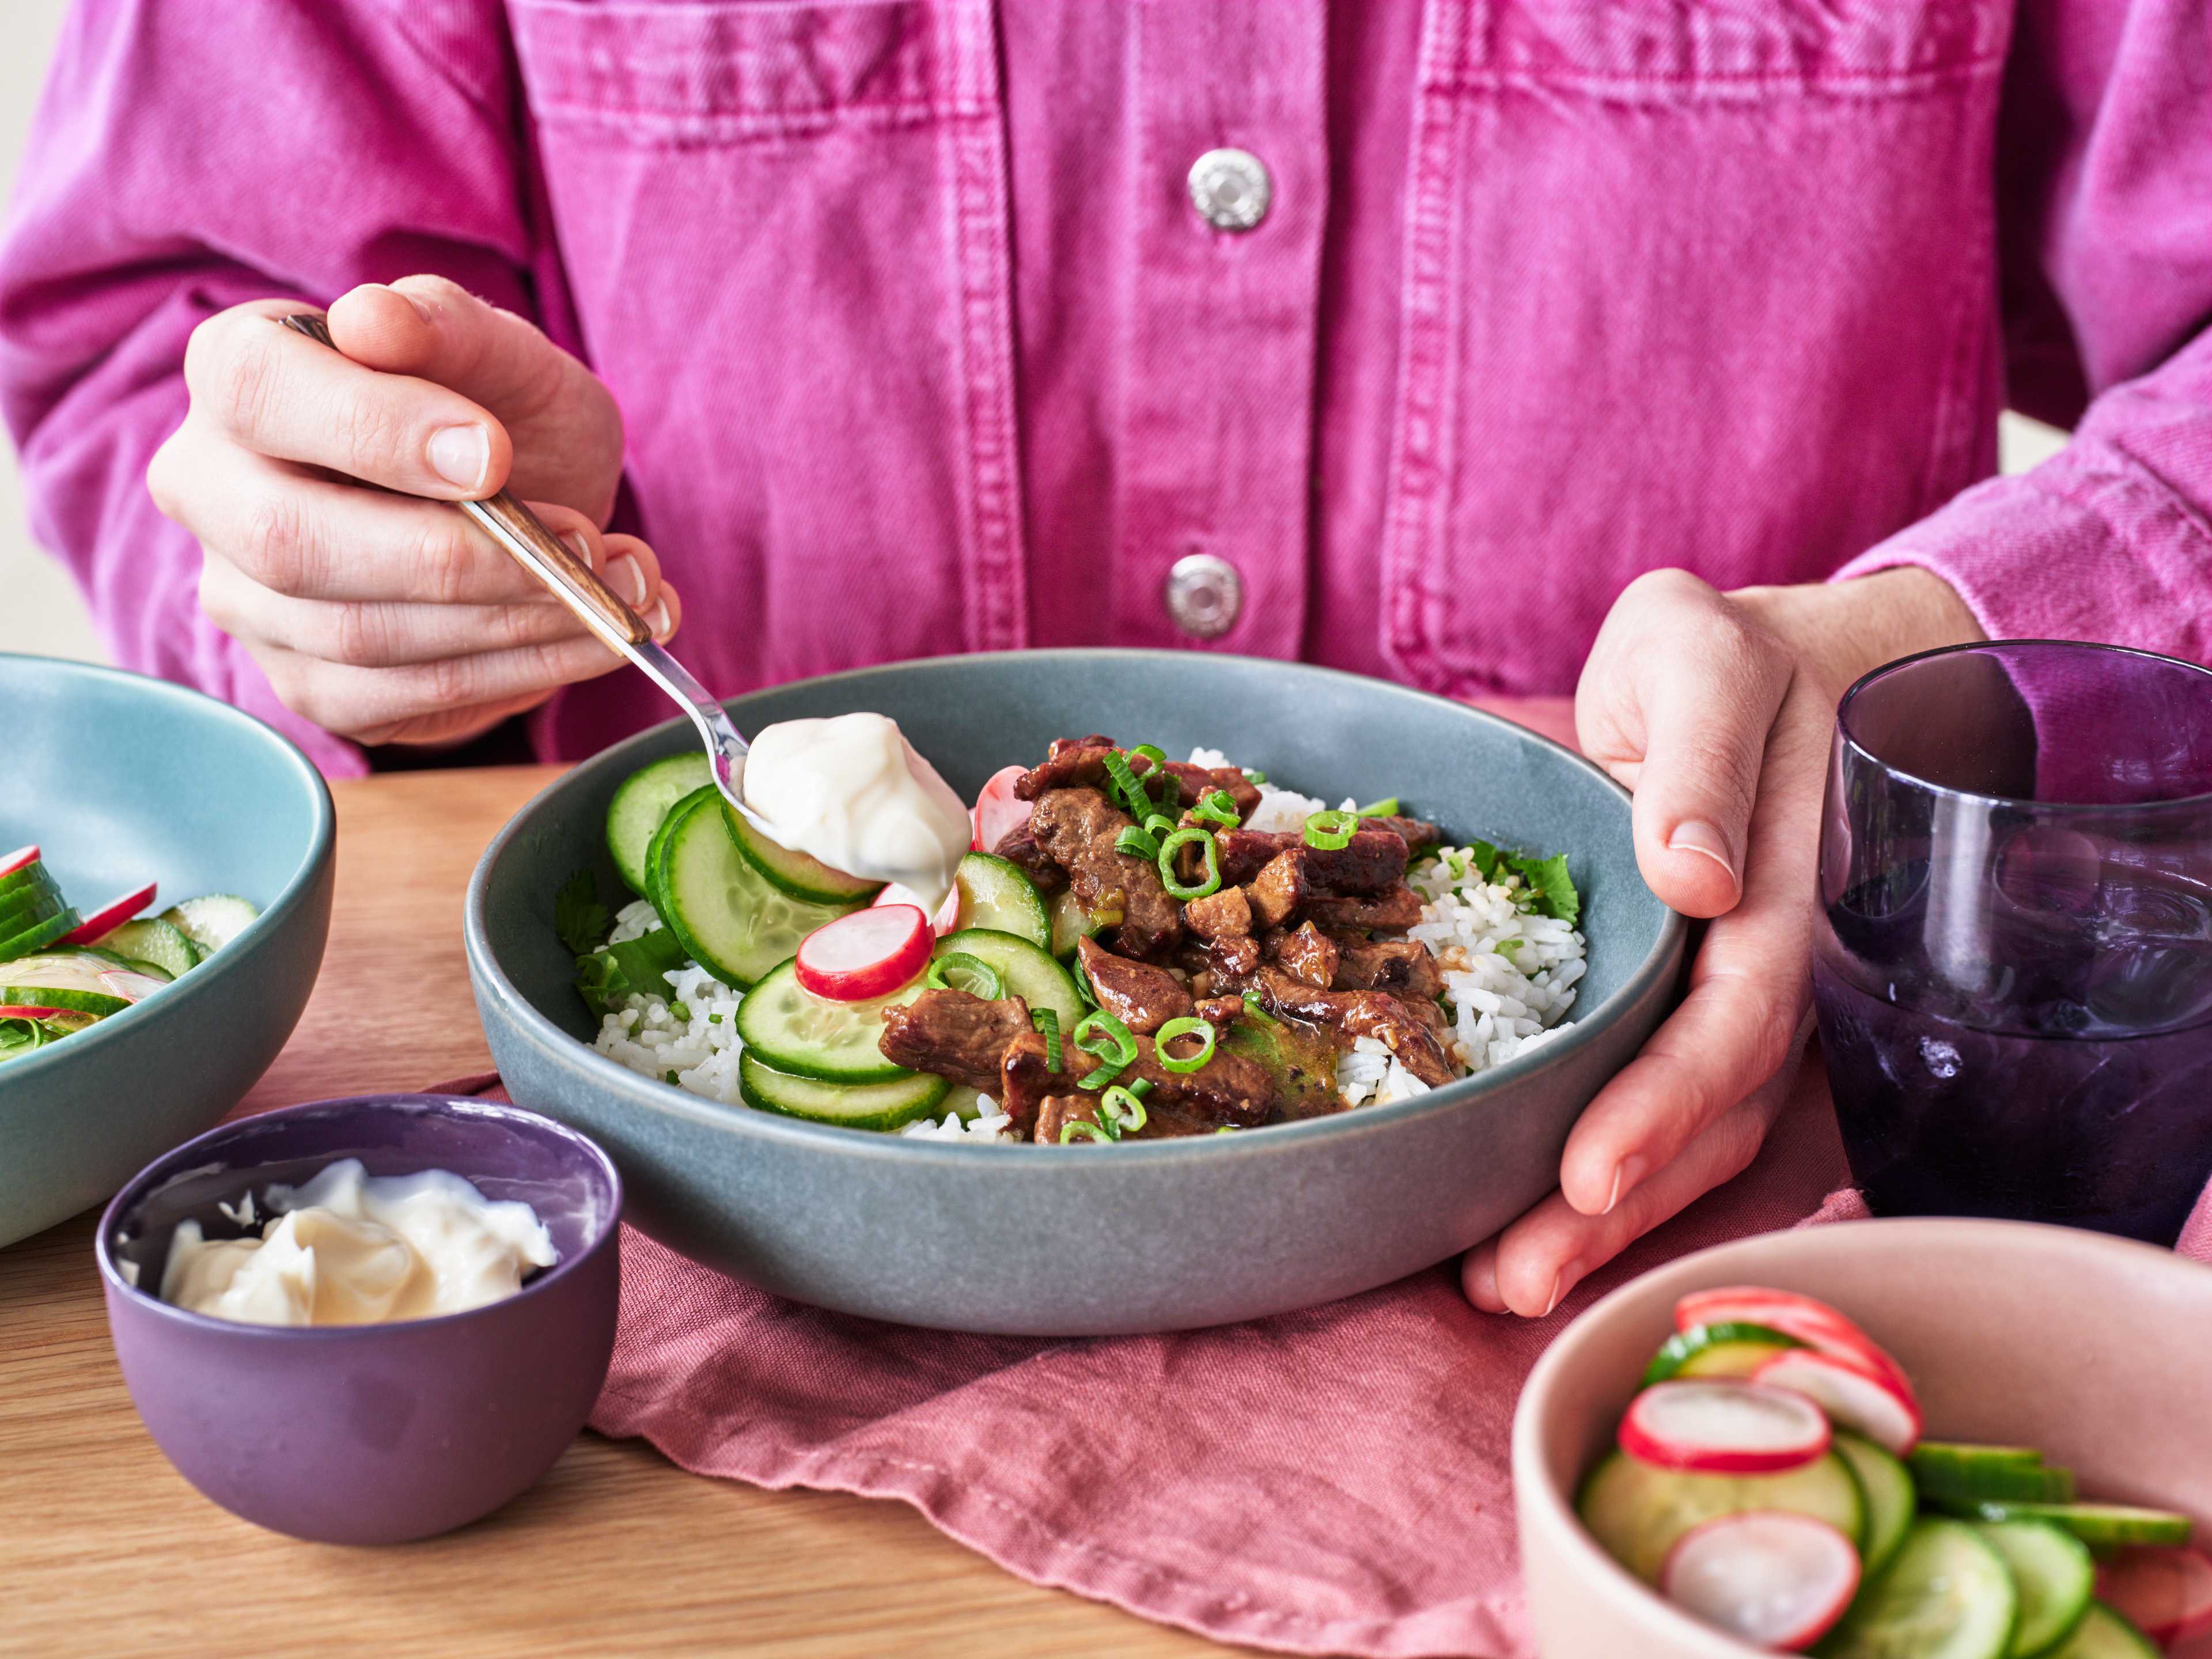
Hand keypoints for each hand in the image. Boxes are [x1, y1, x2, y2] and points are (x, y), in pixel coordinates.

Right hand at [150, 276, 680, 746]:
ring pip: (360, 634)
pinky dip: (523, 670)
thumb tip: (373, 320)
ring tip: (620, 588)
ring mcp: (247, 598)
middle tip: (584, 546)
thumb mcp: (504, 355)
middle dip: (460, 556)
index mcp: (237, 370)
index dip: (377, 428)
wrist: (533, 506)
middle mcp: (212, 489)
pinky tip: (596, 638)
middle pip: (292, 540)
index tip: (495, 454)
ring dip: (514, 620)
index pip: (256, 390)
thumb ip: (447, 326)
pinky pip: (405, 695)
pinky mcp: (310, 682)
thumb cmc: (500, 415)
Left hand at [1462, 566, 1982, 1315]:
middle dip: (1618, 1209)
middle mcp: (1766, 969)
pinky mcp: (1684, 1005)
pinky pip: (1656, 1107)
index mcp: (1779, 896)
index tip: (1586, 1175)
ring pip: (1688, 1136)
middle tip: (1515, 1280)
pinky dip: (1599, 1176)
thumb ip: (1700, 757)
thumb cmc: (1723, 658)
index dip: (1661, 1108)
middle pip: (1708, 1117)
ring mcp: (1731, 998)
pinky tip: (1518, 1227)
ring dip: (1604, 1220)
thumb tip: (1692, 872)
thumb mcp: (1702, 658)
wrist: (1758, 672)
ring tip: (1501, 1284)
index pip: (1728, 1026)